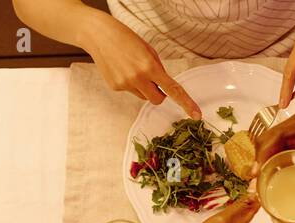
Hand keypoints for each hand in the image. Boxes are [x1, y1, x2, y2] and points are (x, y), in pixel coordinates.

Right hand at [82, 12, 200, 117]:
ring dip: (143, 88)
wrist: (98, 34)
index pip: (173, 90)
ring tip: (132, 69)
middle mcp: (138, 78)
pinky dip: (130, 84)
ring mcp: (125, 84)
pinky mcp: (115, 87)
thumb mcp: (148, 50)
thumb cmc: (125, 38)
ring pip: (143, 97)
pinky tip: (121, 69)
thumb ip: (158, 69)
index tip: (196, 114)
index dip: (186, 103)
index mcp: (150, 67)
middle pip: (157, 100)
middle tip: (151, 80)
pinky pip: (130, 92)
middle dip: (158, 94)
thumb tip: (164, 87)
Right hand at [253, 102, 294, 202]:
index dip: (263, 155)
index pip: (276, 138)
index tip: (257, 174)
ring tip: (262, 180)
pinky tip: (276, 172)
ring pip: (271, 140)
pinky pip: (280, 142)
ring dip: (264, 157)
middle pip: (267, 139)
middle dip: (259, 159)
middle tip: (257, 184)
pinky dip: (274, 155)